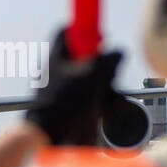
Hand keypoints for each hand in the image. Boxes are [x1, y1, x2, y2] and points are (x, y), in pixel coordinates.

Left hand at [26, 28, 122, 145]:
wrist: (48, 137)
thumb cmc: (64, 104)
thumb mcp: (91, 76)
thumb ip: (107, 61)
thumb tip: (118, 52)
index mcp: (56, 57)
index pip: (66, 32)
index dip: (85, 29)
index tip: (101, 35)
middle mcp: (58, 71)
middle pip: (83, 56)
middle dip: (102, 63)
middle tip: (111, 71)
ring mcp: (63, 89)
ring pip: (89, 78)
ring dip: (105, 84)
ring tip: (110, 95)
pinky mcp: (69, 106)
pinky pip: (88, 96)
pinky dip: (100, 100)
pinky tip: (107, 108)